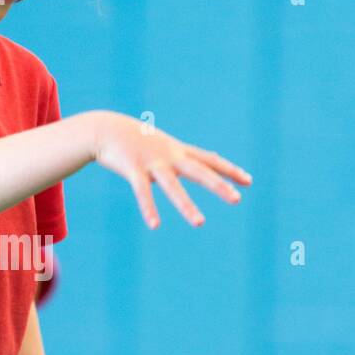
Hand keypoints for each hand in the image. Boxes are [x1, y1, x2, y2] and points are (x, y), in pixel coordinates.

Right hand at [94, 111, 252, 228]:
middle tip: (237, 200)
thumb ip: (177, 155)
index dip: (229, 169)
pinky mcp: (133, 169)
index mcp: (178, 151)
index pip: (209, 160)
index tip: (248, 181)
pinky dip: (149, 208)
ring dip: (186, 205)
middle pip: (199, 172)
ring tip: (200, 223)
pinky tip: (155, 225)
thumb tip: (192, 161)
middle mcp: (169, 156)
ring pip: (172, 187)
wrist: (105, 128)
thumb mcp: (160, 145)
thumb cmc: (134, 139)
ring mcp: (152, 163)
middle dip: (218, 186)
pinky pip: (143, 192)